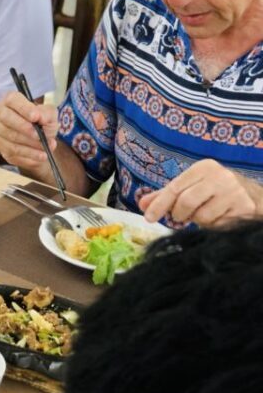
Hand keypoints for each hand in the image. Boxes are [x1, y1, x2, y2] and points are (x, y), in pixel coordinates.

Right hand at [0, 91, 57, 173]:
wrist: (39, 140)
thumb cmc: (41, 122)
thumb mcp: (49, 115)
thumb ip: (47, 114)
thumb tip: (40, 117)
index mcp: (10, 101)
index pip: (12, 100)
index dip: (24, 108)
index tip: (36, 117)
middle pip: (6, 118)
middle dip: (24, 128)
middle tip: (39, 136)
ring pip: (10, 138)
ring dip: (30, 145)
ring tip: (46, 148)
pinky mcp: (1, 148)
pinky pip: (13, 153)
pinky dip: (29, 156)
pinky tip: (41, 156)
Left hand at [139, 159, 261, 227]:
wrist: (252, 196)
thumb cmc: (214, 190)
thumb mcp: (190, 187)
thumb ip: (166, 195)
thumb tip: (142, 204)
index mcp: (203, 167)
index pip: (174, 188)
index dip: (159, 204)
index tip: (148, 217)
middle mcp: (220, 176)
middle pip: (186, 202)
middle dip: (179, 214)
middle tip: (181, 217)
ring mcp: (234, 192)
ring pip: (202, 216)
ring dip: (199, 221)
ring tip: (205, 213)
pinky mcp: (244, 207)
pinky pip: (218, 224)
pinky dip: (213, 225)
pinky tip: (219, 217)